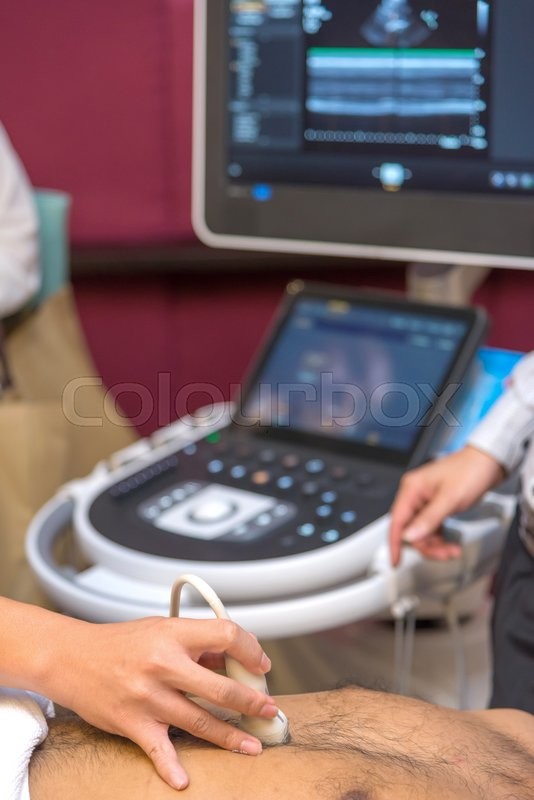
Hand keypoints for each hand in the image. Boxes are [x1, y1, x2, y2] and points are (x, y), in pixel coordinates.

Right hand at [42, 616, 277, 789]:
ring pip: (199, 720)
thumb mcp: (161, 629)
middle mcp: (162, 665)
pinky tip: (184, 780)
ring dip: (230, 736)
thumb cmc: (118, 642)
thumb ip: (195, 644)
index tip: (261, 664)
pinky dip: (171, 767)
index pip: (225, 635)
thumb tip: (230, 661)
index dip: (250, 650)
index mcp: (172, 634)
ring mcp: (148, 696)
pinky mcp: (132, 722)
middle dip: (251, 701)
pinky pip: (158, 749)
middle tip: (268, 709)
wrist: (72, 657)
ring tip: (252, 745)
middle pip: (220, 687)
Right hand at [389, 445, 504, 565]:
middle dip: (426, 546)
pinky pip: (431, 528)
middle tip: (444, 554)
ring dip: (435, 545)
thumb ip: (428, 519)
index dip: (395, 543)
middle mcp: (415, 494)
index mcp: (412, 488)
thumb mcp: (450, 499)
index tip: (396, 562)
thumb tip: (408, 536)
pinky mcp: (435, 505)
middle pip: (410, 530)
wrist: (488, 462)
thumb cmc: (470, 471)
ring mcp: (424, 500)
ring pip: (421, 532)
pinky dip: (439, 538)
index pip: (397, 521)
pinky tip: (450, 543)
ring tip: (452, 550)